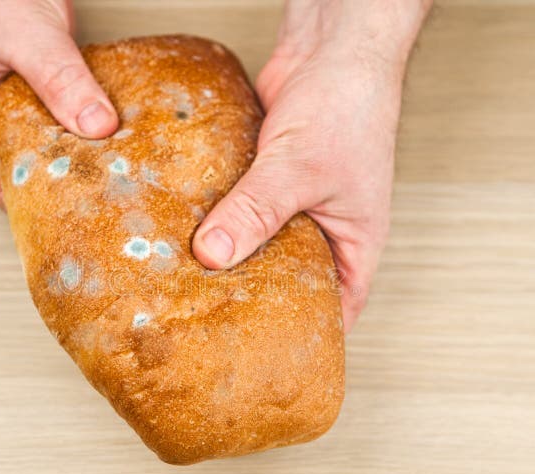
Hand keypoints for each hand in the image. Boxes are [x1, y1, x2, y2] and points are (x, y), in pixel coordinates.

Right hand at [0, 0, 117, 206]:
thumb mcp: (29, 36)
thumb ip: (61, 80)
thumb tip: (96, 126)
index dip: (24, 197)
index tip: (64, 213)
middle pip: (9, 165)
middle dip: (47, 182)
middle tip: (89, 199)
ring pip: (30, 146)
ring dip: (61, 157)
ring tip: (97, 179)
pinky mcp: (22, 95)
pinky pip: (45, 124)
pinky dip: (68, 132)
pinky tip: (97, 145)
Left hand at [192, 0, 429, 331]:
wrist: (331, 49)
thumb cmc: (349, 108)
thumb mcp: (301, 169)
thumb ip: (256, 212)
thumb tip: (213, 254)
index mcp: (354, 247)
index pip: (333, 313)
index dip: (302, 341)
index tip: (260, 362)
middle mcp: (323, 233)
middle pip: (286, 284)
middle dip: (251, 303)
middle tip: (207, 329)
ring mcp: (290, 208)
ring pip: (256, 247)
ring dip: (226, 259)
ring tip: (184, 289)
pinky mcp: (260, 184)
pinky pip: (236, 212)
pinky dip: (214, 222)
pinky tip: (180, 237)